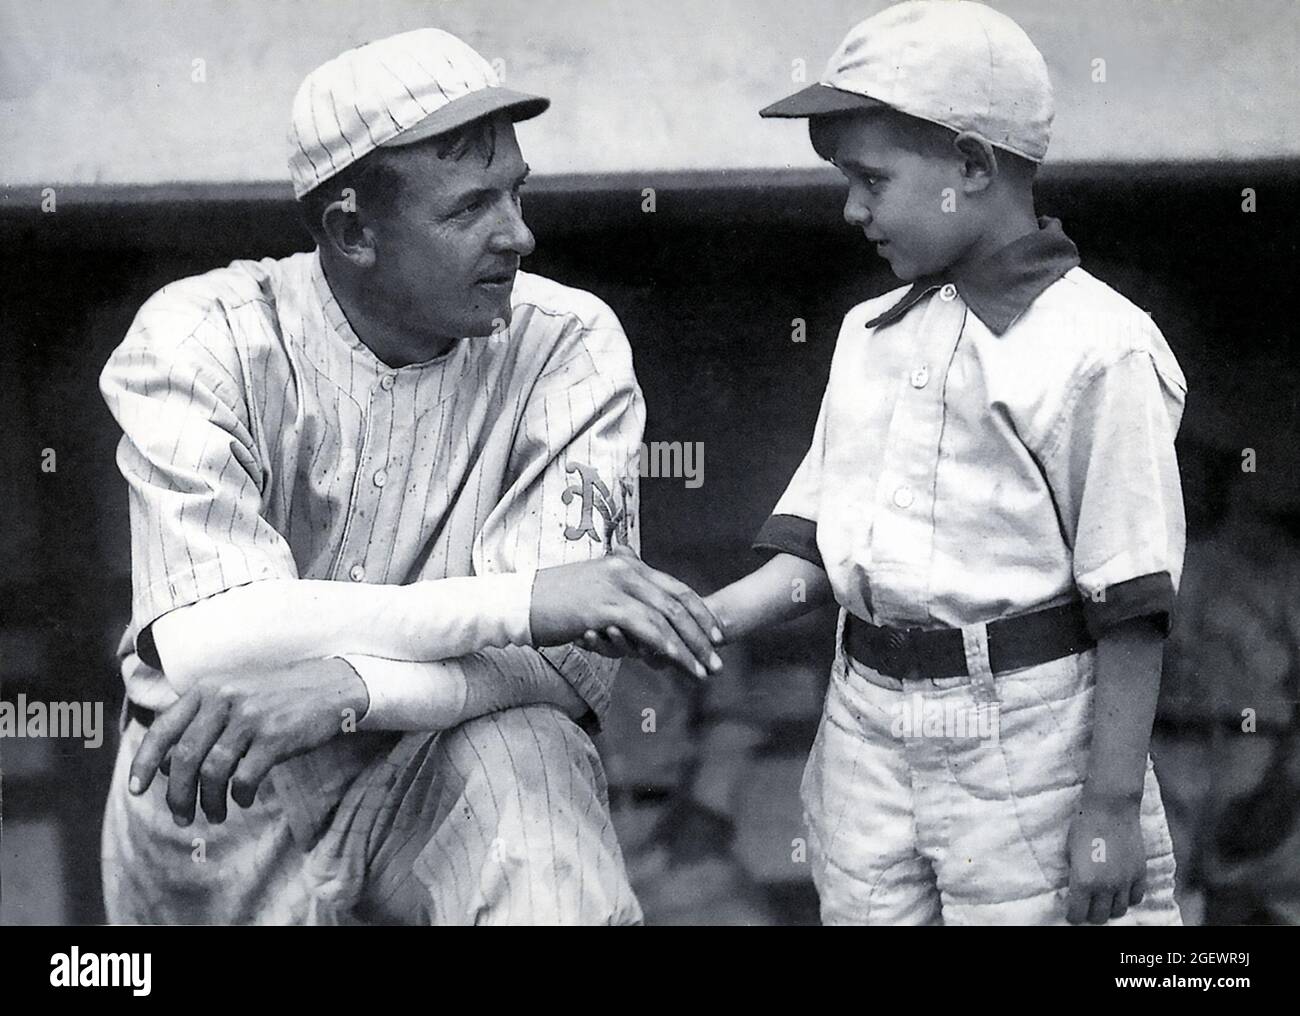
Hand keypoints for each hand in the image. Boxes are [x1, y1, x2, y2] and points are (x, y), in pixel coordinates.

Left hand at [129, 657, 369, 825]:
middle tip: (181, 817)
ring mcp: (250, 717)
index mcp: (208, 689)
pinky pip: (244, 777)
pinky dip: (240, 795)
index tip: (136, 789)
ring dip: (208, 802)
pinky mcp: (275, 736)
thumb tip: (167, 765)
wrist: (332, 686)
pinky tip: (244, 799)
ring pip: (212, 772)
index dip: (145, 762)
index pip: (163, 729)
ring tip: (215, 815)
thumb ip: (201, 720)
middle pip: (185, 758)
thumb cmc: (279, 696)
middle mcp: (224, 699)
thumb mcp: (234, 694)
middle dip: (178, 795)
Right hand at [531, 546, 723, 679]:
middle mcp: (627, 571)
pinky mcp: (604, 607)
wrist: (518, 602)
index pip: (675, 588)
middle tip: (718, 655)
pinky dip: (666, 648)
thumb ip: (618, 595)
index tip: (714, 634)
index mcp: (627, 565)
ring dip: (690, 646)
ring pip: (666, 618)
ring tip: (705, 670)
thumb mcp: (591, 589)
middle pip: (678, 602)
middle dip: (702, 632)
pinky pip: (646, 629)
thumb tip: (635, 613)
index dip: (699, 612)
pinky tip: (678, 664)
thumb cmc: (551, 602)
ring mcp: (616, 587)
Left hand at [1065, 790, 1146, 923]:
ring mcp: (1125, 882)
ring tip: (1103, 900)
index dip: (1073, 915)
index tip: (1071, 912)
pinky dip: (1127, 898)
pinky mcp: (1140, 873)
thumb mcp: (1069, 851)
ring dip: (1109, 908)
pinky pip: (1136, 898)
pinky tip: (1120, 891)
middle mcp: (1105, 887)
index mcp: (1083, 881)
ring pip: (1119, 911)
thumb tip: (1075, 887)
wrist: (1110, 808)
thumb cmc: (1084, 826)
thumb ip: (1073, 873)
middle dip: (1090, 914)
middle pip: (1099, 917)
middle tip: (1086, 906)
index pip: (1078, 914)